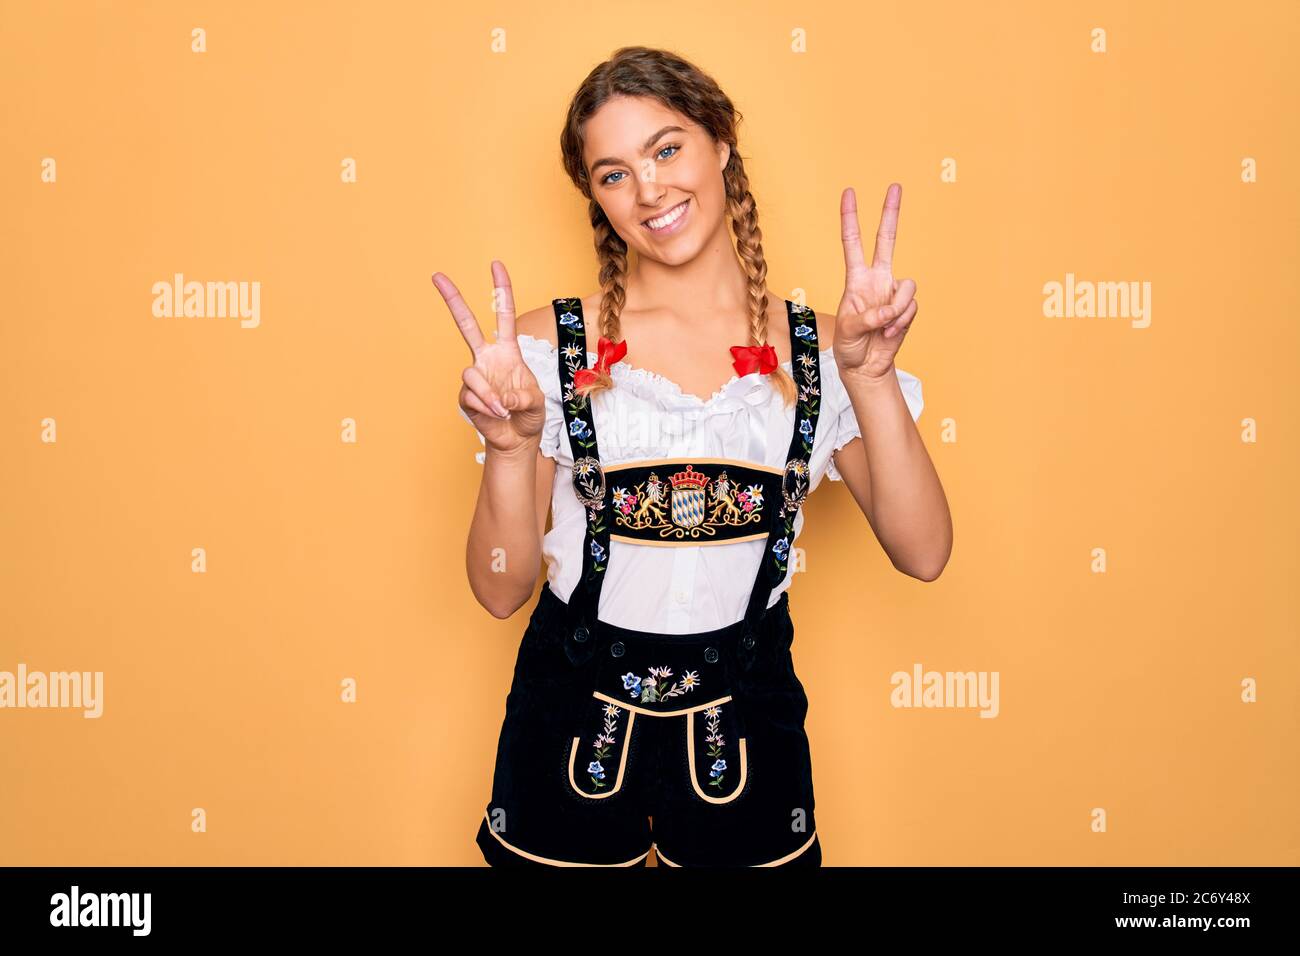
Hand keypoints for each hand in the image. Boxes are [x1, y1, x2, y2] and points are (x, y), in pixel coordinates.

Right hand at [434, 261, 545, 456]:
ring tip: (503, 410)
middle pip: (466, 325)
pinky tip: (495, 414)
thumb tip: (502, 397)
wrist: (516, 438)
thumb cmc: (529, 414)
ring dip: (489, 396)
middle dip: (453, 300)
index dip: (501, 291)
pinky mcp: (465, 396)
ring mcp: (475, 375)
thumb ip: (523, 397)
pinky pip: (470, 396)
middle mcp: (487, 358)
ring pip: (471, 375)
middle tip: (437, 275)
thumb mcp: (536, 403)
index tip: (495, 265)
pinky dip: (486, 407)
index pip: (504, 315)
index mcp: (508, 350)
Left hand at [833, 183, 918, 379]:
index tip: (849, 192)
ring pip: (907, 287)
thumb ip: (868, 317)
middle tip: (895, 185)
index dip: (850, 218)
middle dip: (890, 213)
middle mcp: (877, 279)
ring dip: (897, 310)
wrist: (865, 366)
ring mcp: (893, 292)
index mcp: (856, 278)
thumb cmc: (849, 345)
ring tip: (883, 328)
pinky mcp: (907, 309)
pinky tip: (890, 333)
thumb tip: (889, 310)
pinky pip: (911, 308)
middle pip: (886, 240)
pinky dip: (901, 322)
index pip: (852, 242)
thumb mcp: (849, 331)